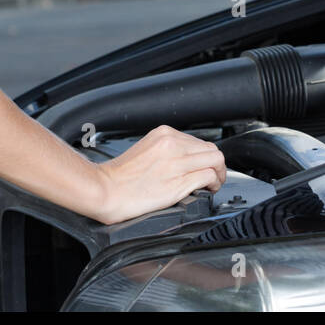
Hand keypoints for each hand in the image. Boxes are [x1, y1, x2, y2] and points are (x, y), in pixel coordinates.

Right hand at [91, 125, 226, 224]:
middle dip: (217, 165)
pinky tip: (208, 190)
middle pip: (211, 149)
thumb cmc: (120, 176)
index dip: (205, 156)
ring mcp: (177, 162)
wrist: (105, 190)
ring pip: (215, 161)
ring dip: (219, 174)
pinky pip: (209, 176)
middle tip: (213, 177)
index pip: (198, 141)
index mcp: (164, 134)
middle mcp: (172, 144)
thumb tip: (185, 158)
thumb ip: (166, 149)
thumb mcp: (146, 149)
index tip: (202, 166)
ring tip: (213, 184)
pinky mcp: (179, 182)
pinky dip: (214, 184)